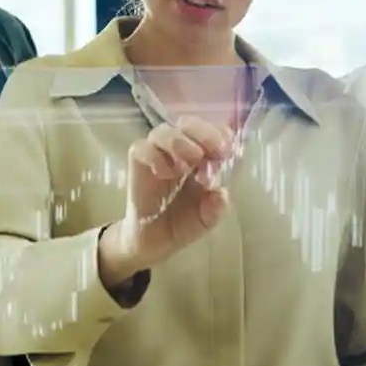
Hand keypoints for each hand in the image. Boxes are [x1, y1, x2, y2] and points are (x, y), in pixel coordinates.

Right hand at [99, 116, 232, 289]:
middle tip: (212, 151)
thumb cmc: (184, 223)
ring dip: (179, 142)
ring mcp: (157, 154)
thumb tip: (221, 194)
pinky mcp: (138, 163)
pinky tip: (165, 173)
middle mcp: (180, 150)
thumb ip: (216, 208)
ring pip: (163, 131)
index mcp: (203, 157)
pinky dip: (155, 156)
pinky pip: (141, 148)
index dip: (220, 135)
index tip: (226, 150)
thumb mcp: (207, 220)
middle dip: (202, 132)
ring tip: (189, 163)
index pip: (213, 131)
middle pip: (188, 123)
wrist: (155, 241)